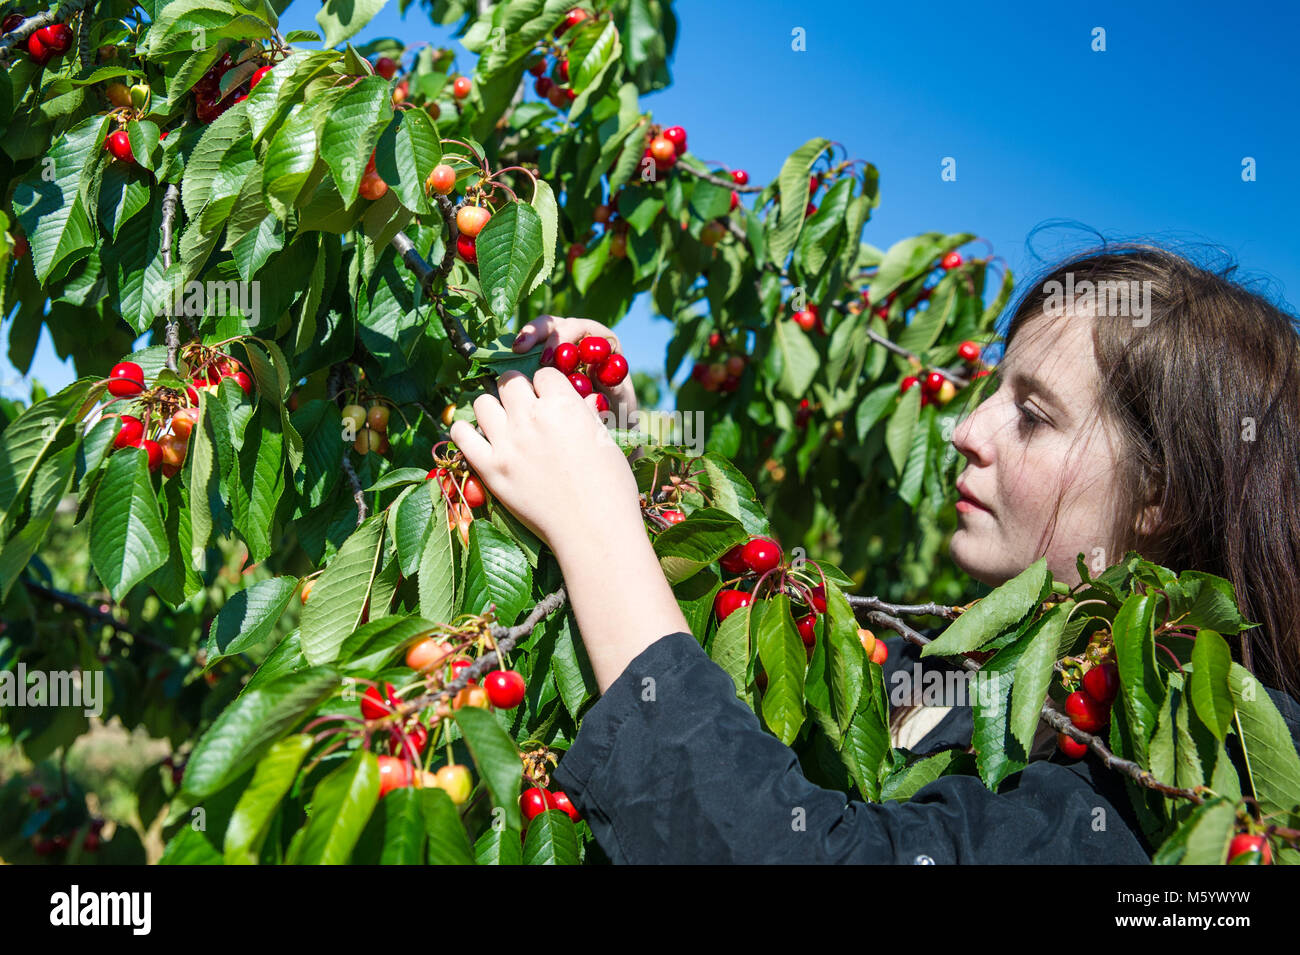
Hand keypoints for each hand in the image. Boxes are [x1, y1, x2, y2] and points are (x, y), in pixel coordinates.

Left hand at [449, 367, 641, 556]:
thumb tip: (581, 399)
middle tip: (524, 409)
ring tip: (502, 423)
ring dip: (492, 408)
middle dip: (518, 390)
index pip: (544, 374)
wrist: (594, 531)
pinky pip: (461, 434)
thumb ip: (585, 415)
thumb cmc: (611, 488)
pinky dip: (465, 432)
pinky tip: (477, 437)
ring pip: (482, 402)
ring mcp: (507, 443)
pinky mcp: (490, 469)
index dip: (548, 386)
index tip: (550, 400)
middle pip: (510, 382)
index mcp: (563, 406)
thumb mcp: (605, 441)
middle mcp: (531, 418)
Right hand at [512, 314, 638, 421]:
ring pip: (542, 330)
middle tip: (523, 348)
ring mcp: (564, 346)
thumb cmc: (618, 412)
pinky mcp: (547, 356)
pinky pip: (533, 347)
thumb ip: (615, 386)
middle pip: (559, 324)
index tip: (550, 359)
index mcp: (604, 342)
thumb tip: (597, 371)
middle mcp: (583, 339)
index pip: (582, 328)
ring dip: (527, 336)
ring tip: (515, 349)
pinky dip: (521, 351)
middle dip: (540, 332)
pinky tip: (508, 358)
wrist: (609, 423)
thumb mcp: (621, 402)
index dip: (564, 339)